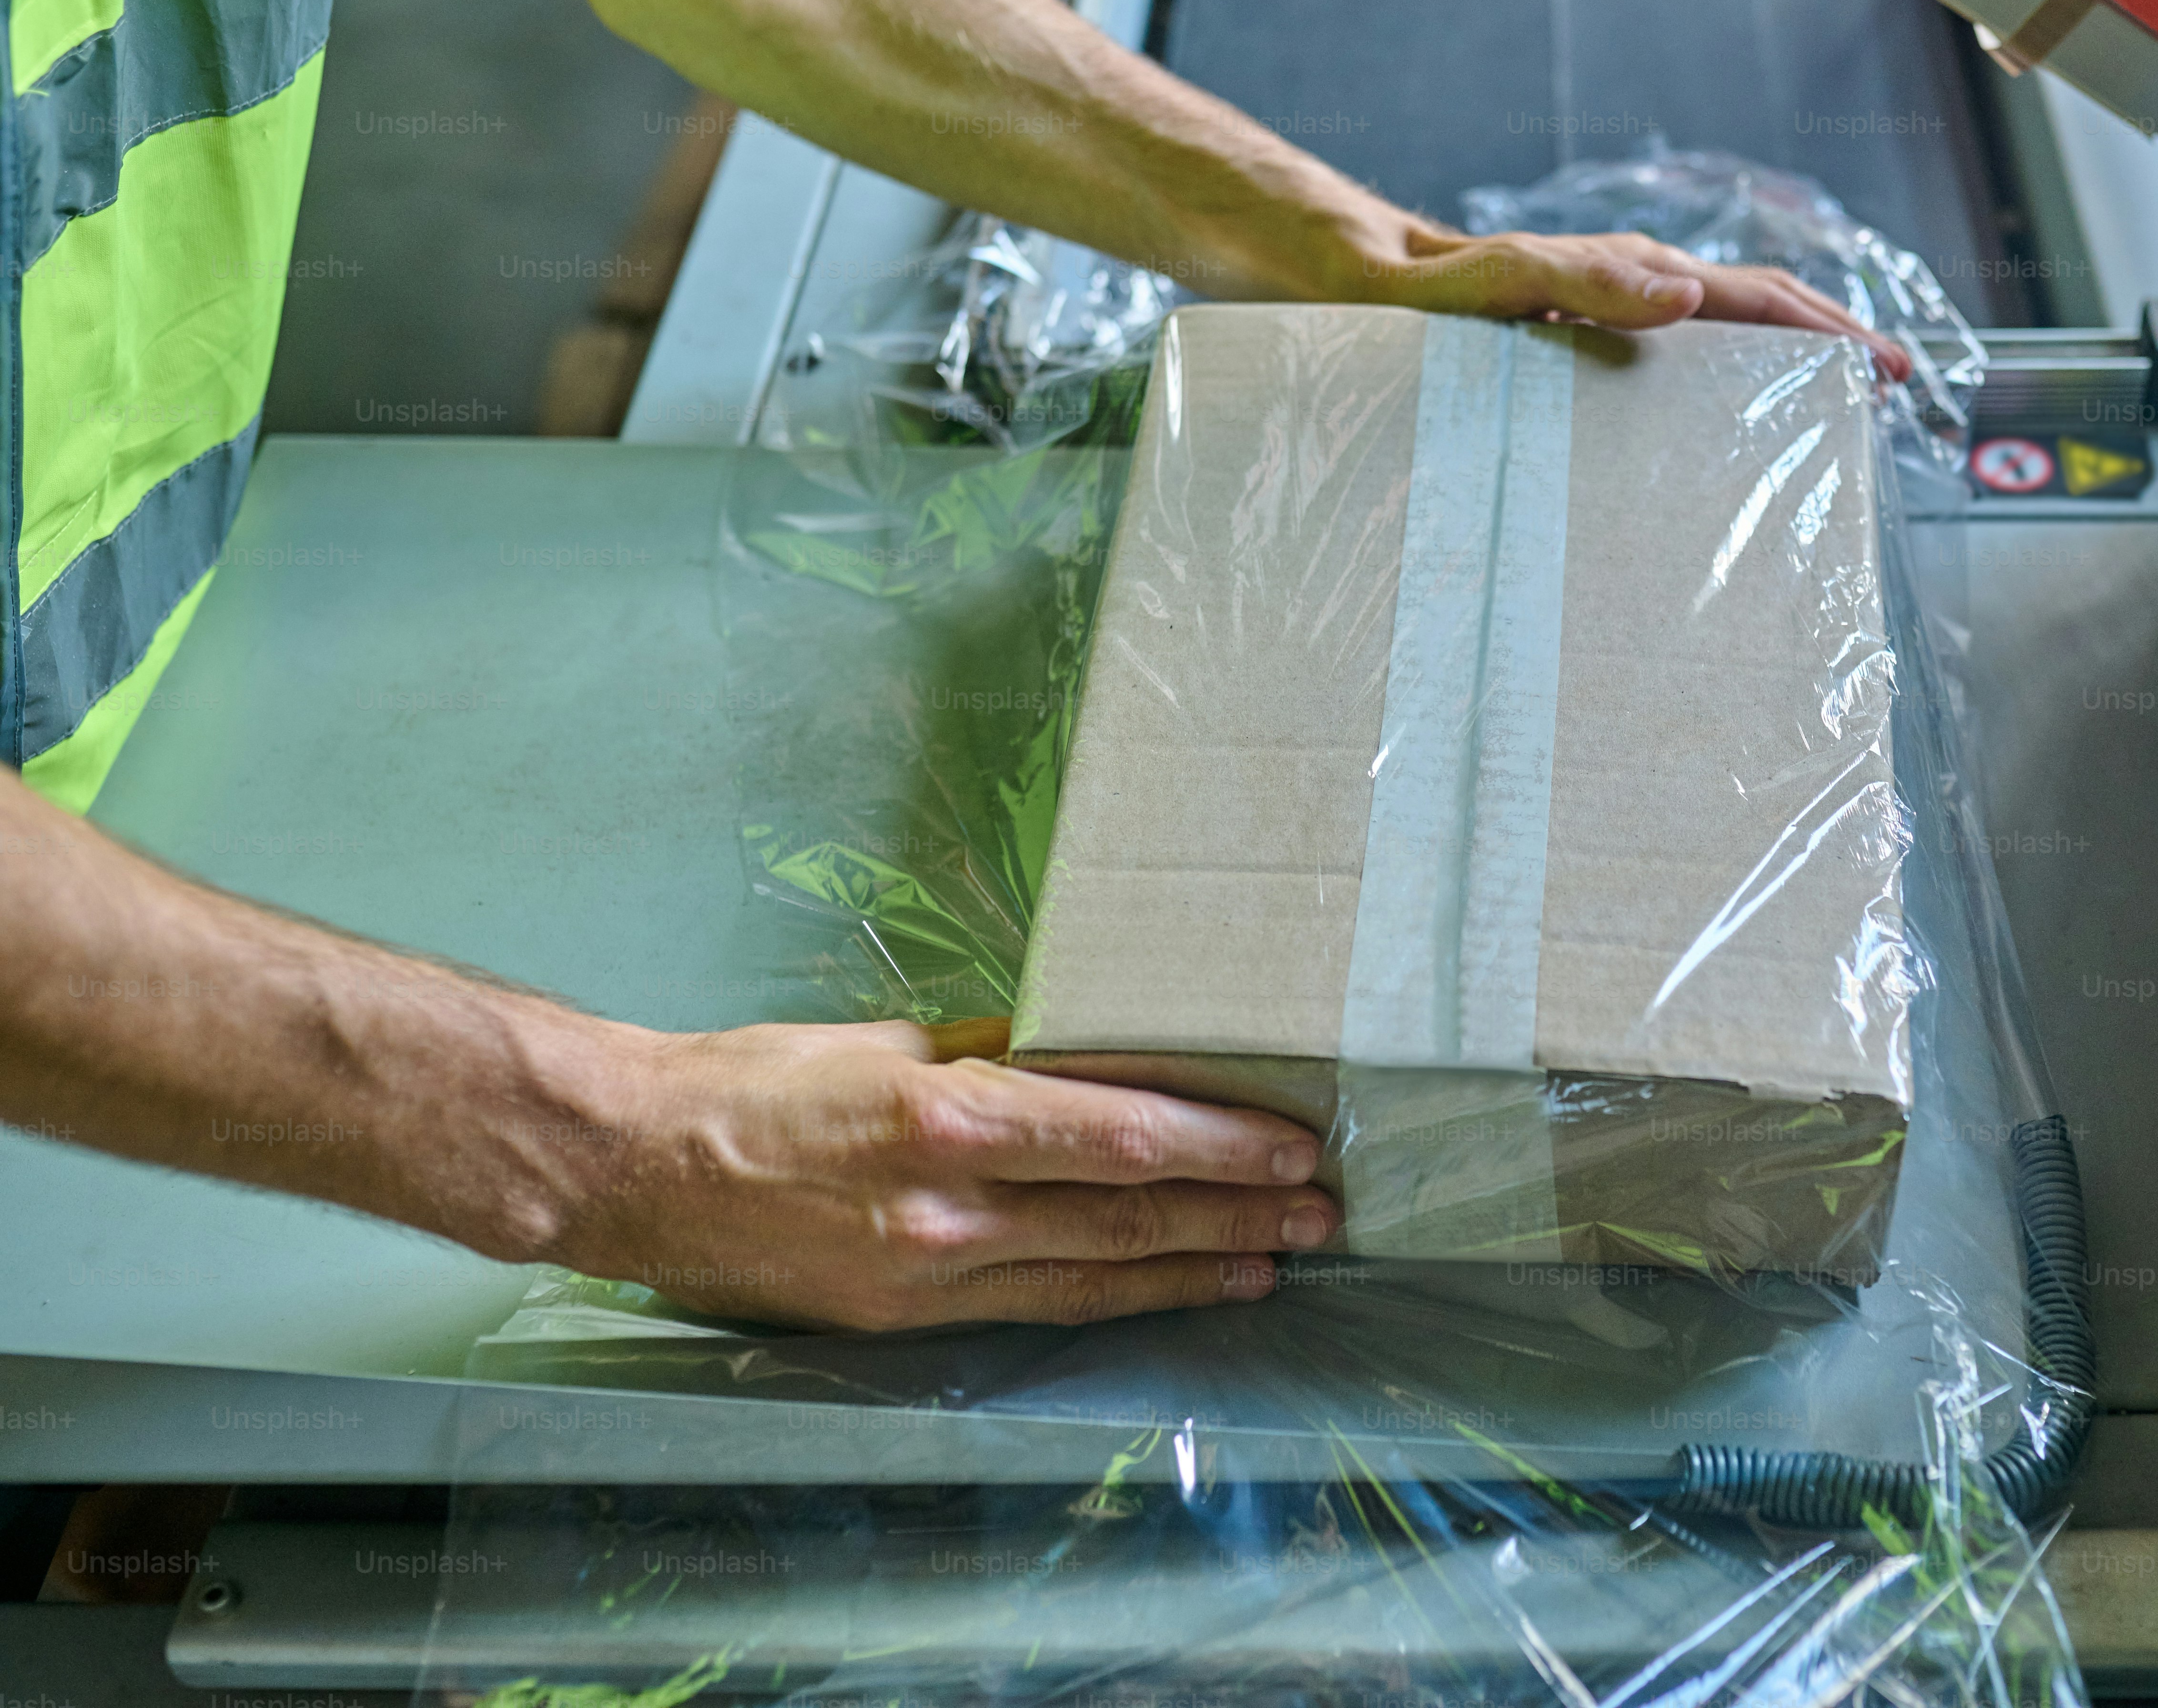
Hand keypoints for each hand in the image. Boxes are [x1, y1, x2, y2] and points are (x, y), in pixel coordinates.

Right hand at [548, 1020, 1336, 1331]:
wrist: (636, 1163)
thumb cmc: (756, 1082)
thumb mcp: (889, 1040)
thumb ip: (995, 1056)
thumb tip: (1090, 1059)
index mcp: (948, 1115)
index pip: (1122, 1136)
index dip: (1220, 1147)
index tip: (1292, 1145)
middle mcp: (952, 1206)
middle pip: (1129, 1212)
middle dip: (1238, 1213)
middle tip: (1322, 1211)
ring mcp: (931, 1272)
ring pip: (1098, 1272)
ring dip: (1199, 1268)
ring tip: (1280, 1260)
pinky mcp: (906, 1317)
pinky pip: (1038, 1304)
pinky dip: (1120, 1296)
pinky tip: (1175, 1289)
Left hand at [1346, 221, 1918, 382]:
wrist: (1348, 286)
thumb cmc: (1408, 291)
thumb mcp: (1486, 286)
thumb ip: (1576, 283)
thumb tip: (1687, 296)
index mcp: (1627, 272)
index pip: (1755, 298)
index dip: (1829, 331)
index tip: (1888, 370)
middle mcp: (1630, 285)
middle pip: (1758, 309)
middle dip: (1832, 344)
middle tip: (1893, 391)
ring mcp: (1612, 310)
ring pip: (1725, 333)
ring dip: (1787, 363)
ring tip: (1836, 409)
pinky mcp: (1586, 338)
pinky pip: (1678, 358)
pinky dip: (1727, 379)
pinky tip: (1734, 420)